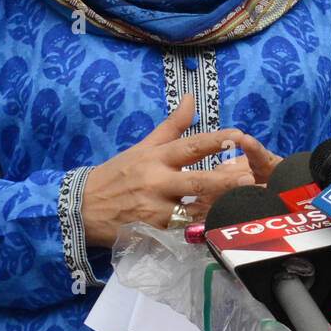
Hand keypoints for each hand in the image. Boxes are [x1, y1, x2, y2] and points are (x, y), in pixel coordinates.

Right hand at [80, 96, 280, 247]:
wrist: (81, 208)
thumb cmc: (118, 174)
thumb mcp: (144, 147)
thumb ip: (172, 125)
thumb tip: (191, 98)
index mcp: (157, 158)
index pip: (190, 146)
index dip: (215, 140)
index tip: (239, 134)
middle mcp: (157, 183)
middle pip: (195, 182)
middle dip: (223, 181)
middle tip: (249, 178)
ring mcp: (154, 210)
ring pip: (192, 211)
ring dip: (216, 209)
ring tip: (244, 206)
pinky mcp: (151, 232)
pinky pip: (181, 232)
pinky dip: (198, 230)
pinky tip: (219, 228)